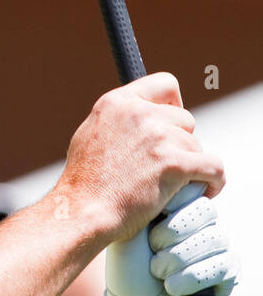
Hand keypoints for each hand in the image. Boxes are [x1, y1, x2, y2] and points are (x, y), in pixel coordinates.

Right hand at [57, 73, 224, 241]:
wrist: (82, 211)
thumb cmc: (85, 182)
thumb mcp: (92, 134)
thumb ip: (120, 120)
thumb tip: (145, 116)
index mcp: (117, 102)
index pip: (165, 84)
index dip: (173, 105)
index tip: (170, 125)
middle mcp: (138, 113)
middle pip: (185, 119)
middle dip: (179, 142)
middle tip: (163, 165)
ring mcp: (157, 137)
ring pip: (197, 146)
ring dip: (189, 165)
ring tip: (171, 185)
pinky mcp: (173, 163)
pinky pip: (214, 167)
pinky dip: (214, 181)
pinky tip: (205, 190)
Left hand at [93, 184, 239, 295]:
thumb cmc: (128, 270)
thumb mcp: (132, 229)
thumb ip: (151, 201)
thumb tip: (174, 173)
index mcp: (178, 210)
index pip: (192, 191)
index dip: (171, 210)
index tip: (148, 228)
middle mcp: (202, 226)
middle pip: (206, 212)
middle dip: (173, 234)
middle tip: (152, 251)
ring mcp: (217, 248)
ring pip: (215, 238)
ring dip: (178, 259)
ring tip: (157, 272)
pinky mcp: (228, 274)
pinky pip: (223, 265)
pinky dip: (191, 278)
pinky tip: (171, 287)